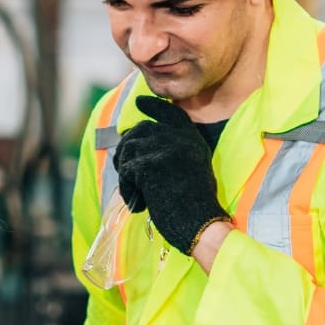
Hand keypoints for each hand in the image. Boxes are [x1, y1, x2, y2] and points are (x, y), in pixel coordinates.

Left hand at [112, 96, 230, 254]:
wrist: (200, 222)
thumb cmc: (196, 204)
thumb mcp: (193, 166)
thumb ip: (175, 150)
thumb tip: (141, 142)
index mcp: (191, 138)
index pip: (170, 112)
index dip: (154, 106)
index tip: (140, 102)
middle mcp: (178, 138)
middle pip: (140, 131)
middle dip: (127, 148)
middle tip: (124, 169)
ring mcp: (163, 149)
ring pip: (129, 149)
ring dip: (126, 171)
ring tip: (136, 191)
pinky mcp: (149, 165)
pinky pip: (126, 170)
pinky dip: (127, 188)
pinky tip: (139, 202)